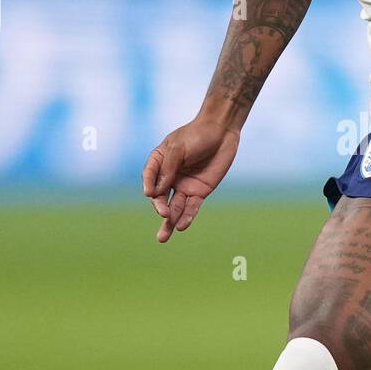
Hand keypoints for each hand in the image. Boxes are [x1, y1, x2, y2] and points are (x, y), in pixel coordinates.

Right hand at [142, 116, 239, 242]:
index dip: (149, 186)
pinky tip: (182, 226)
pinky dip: (187, 217)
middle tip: (164, 214)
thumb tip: (157, 190)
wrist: (221, 132)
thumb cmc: (196, 135)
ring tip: (163, 237)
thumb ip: (168, 167)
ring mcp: (184, 185)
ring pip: (174, 207)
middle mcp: (170, 177)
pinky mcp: (200, 192)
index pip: (149, 177)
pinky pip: (192, 207)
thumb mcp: (179, 147)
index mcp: (159, 162)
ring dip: (170, 221)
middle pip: (161, 196)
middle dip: (160, 207)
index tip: (151, 193)